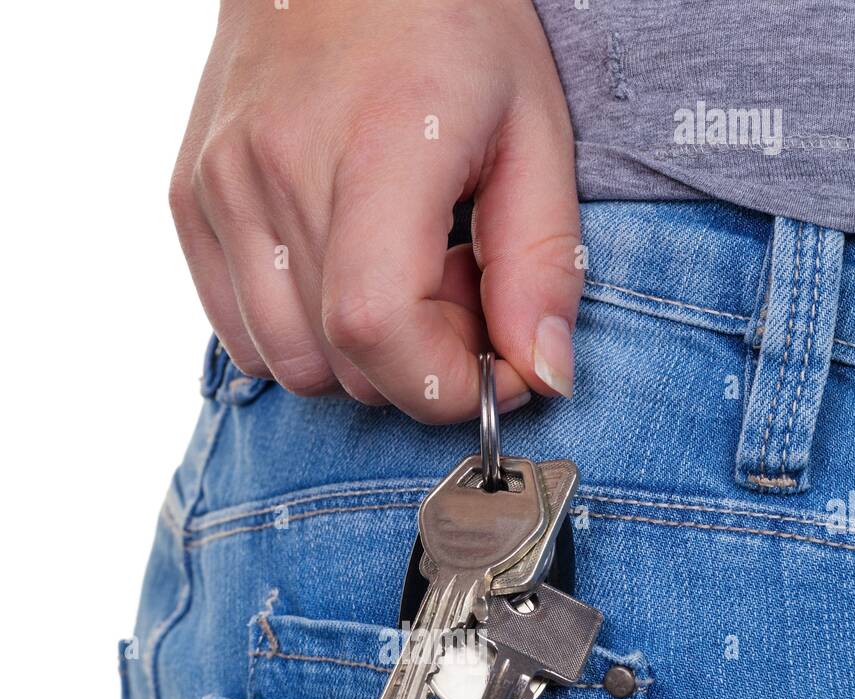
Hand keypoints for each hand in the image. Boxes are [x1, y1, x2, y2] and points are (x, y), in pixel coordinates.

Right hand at [169, 0, 580, 420]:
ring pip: (290, 367)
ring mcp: (220, 187)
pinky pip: (242, 335)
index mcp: (376, 146)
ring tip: (402, 273)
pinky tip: (345, 269)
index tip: (498, 367)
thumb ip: (543, 261)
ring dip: (360, 358)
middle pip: (343, 366)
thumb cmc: (450, 22)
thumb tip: (541, 374)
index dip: (445, 385)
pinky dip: (303, 336)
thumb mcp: (535, 128)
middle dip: (419, 364)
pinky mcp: (189, 200)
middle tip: (459, 284)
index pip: (378, 331)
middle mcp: (276, 169)